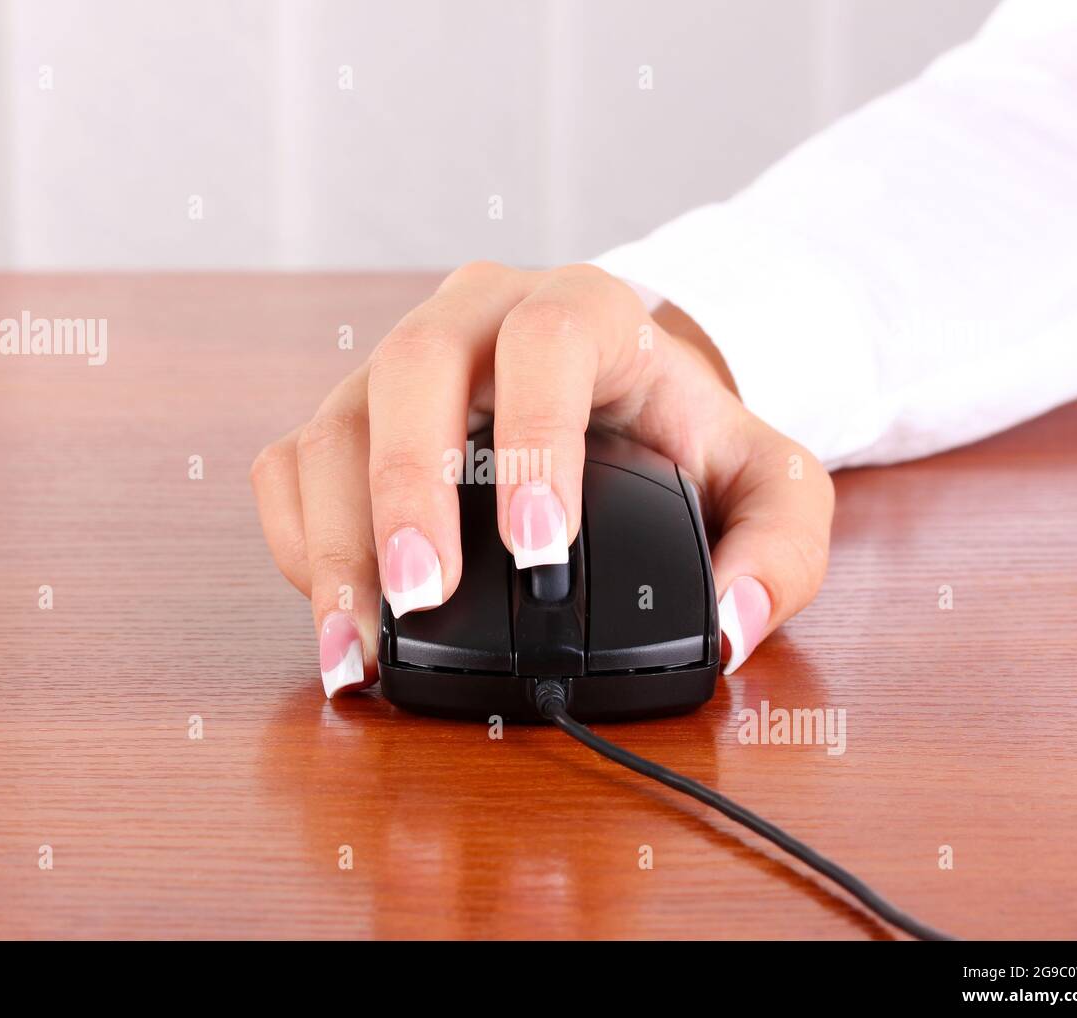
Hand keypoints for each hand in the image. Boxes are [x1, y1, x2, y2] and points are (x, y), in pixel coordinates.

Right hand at [250, 262, 833, 695]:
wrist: (622, 396)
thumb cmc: (684, 435)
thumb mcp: (766, 481)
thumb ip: (781, 548)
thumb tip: (732, 625)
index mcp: (585, 311)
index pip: (546, 341)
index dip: (534, 440)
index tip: (539, 553)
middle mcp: (475, 320)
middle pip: (409, 367)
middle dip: (405, 489)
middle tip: (422, 601)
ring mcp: (400, 365)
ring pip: (334, 424)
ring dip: (336, 539)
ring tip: (358, 645)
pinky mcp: (354, 417)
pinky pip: (294, 463)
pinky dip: (299, 540)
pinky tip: (336, 610)